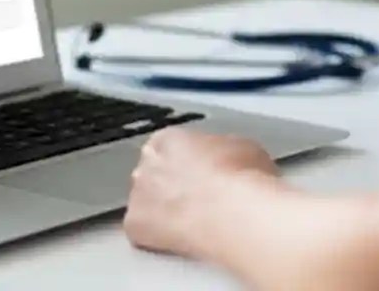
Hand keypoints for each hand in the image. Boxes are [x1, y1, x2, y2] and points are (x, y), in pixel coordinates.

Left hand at [124, 127, 279, 257]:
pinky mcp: (135, 226)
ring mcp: (137, 194)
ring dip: (163, 212)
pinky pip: (142, 232)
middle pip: (153, 174)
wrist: (233, 213)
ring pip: (146, 204)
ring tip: (193, 223)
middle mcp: (146, 162)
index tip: (201, 175)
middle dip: (171, 186)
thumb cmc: (241, 178)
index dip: (187, 164)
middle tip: (197, 200)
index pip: (169, 148)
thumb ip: (222, 151)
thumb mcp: (243, 148)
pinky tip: (181, 239)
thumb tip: (227, 160)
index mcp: (168, 139)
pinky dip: (157, 238)